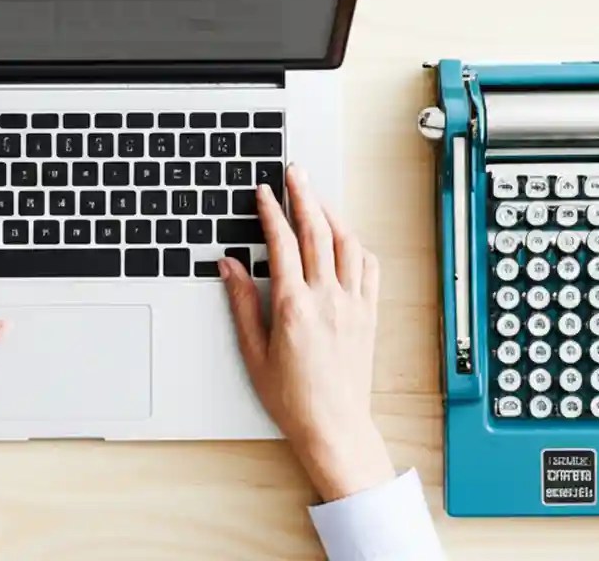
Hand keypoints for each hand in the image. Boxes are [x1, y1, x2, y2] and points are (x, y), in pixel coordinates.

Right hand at [220, 165, 394, 501]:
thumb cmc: (291, 398)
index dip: (271, 211)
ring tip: (317, 197)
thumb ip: (241, 304)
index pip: (281, 243)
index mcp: (294, 307)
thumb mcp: (253, 352)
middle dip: (304, 195)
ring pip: (347, 242)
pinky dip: (357, 244)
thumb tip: (229, 266)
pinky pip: (370, 267)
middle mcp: (327, 299)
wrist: (334, 426)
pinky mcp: (370, 313)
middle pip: (317, 231)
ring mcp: (353, 304)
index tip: (263, 192)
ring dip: (332, 213)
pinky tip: (346, 237)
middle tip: (294, 172)